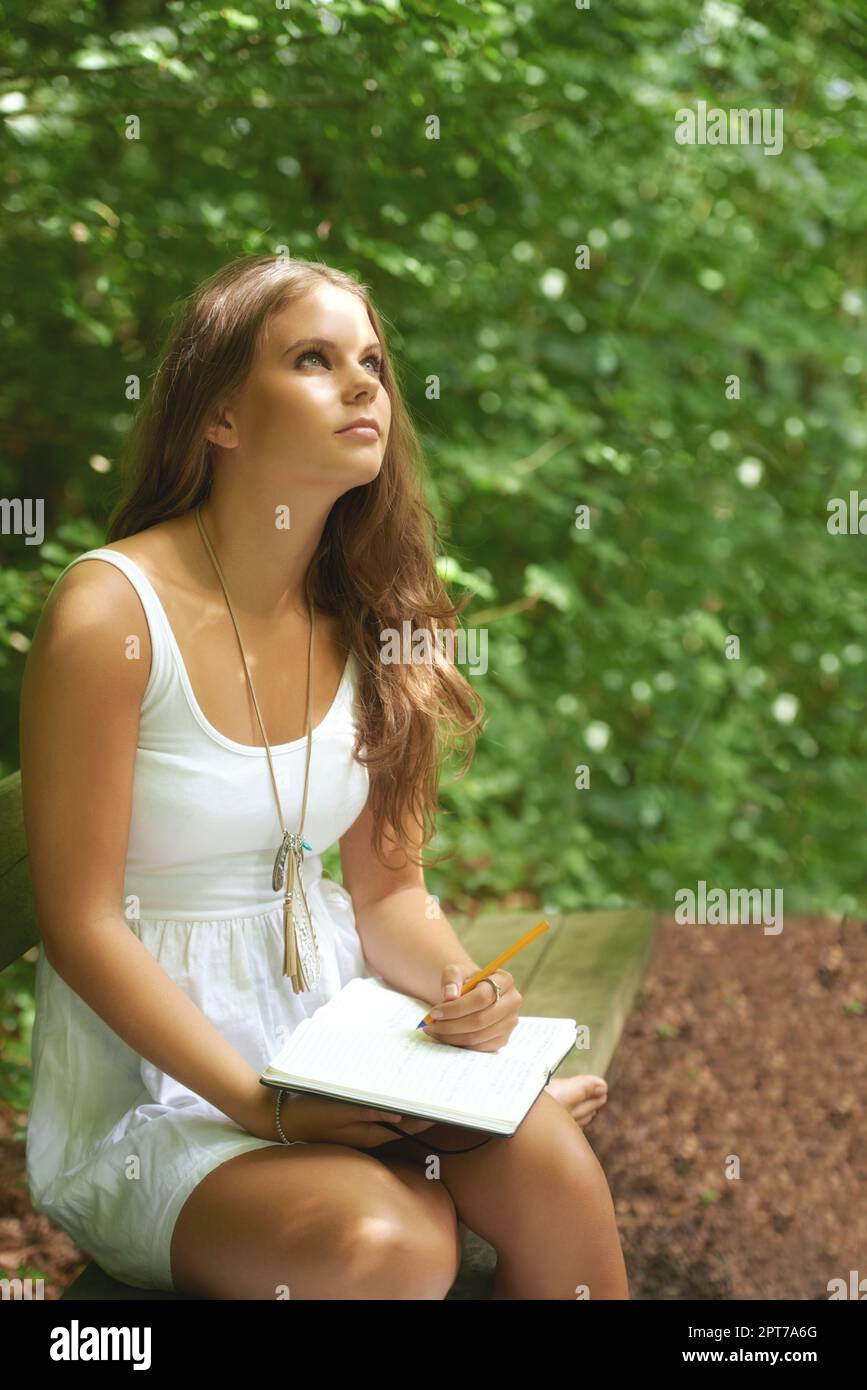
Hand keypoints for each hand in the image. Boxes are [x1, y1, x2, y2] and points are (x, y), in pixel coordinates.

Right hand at [246, 1084, 434, 1146]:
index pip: (409, 1128)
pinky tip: (392, 1091)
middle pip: (404, 1125)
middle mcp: (369, 1136)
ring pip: (392, 1120)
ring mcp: (360, 1131)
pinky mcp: (351, 1123)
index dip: (427, 1116)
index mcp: (371, 1135)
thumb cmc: (310, 1113)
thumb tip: (400, 1116)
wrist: (280, 1118)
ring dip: (407, 1107)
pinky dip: (389, 1106)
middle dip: (421, 1111)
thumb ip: (369, 1113)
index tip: (445, 1103)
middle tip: (440, 1090)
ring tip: (423, 1088)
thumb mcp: (339, 1110)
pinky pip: (377, 1115)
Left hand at [421, 965, 521, 1051]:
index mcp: (504, 980)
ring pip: (478, 1036)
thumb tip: (450, 996)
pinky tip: (444, 1037)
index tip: (434, 1012)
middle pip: (480, 1020)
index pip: (481, 998)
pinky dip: (459, 1044)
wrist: (472, 994)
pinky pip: (479, 1048)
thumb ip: (451, 977)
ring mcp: (510, 1023)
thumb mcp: (456, 972)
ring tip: (433, 1030)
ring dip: (451, 1036)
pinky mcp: (503, 1039)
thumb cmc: (464, 982)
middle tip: (430, 1025)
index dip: (456, 1008)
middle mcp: (513, 1002)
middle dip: (451, 1025)